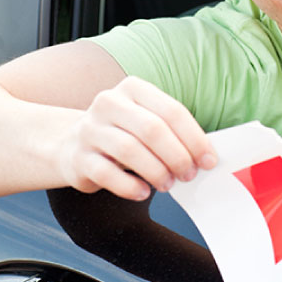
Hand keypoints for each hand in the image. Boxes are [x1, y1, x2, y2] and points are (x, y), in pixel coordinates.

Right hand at [56, 77, 216, 200]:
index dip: (194, 138)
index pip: (171, 111)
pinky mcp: (78, 157)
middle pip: (152, 129)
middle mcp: (109, 103)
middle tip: (189, 175)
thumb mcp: (145, 121)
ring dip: (156, 172)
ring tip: (168, 184)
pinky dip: (130, 186)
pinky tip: (143, 192)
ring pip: (130, 150)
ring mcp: (90, 129)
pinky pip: (107, 174)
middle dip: (177, 156)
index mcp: (133, 88)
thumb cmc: (123, 134)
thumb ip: (172, 132)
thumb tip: (206, 156)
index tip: (209, 160)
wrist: (72, 146)